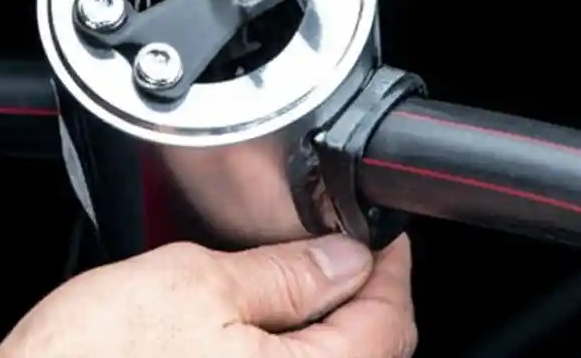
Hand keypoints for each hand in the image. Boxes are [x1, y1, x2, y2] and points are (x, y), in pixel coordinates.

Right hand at [0, 234, 417, 357]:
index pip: (389, 321)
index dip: (388, 265)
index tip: (379, 235)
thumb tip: (342, 257)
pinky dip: (286, 356)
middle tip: (334, 248)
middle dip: (358, 297)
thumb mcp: (191, 283)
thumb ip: (283, 272)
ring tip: (290, 284)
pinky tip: (254, 333)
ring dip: (324, 330)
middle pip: (369, 355)